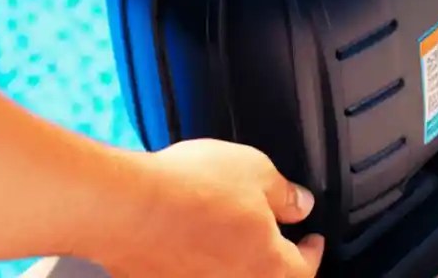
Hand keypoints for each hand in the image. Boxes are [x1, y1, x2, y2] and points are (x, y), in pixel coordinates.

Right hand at [90, 139, 324, 277]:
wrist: (125, 207)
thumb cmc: (188, 188)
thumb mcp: (255, 170)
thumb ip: (284, 193)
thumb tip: (301, 204)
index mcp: (268, 265)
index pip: (304, 270)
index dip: (312, 253)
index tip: (312, 241)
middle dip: (274, 261)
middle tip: (274, 241)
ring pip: (226, 276)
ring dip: (234, 261)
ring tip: (228, 235)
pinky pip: (190, 273)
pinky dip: (197, 261)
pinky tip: (189, 239)